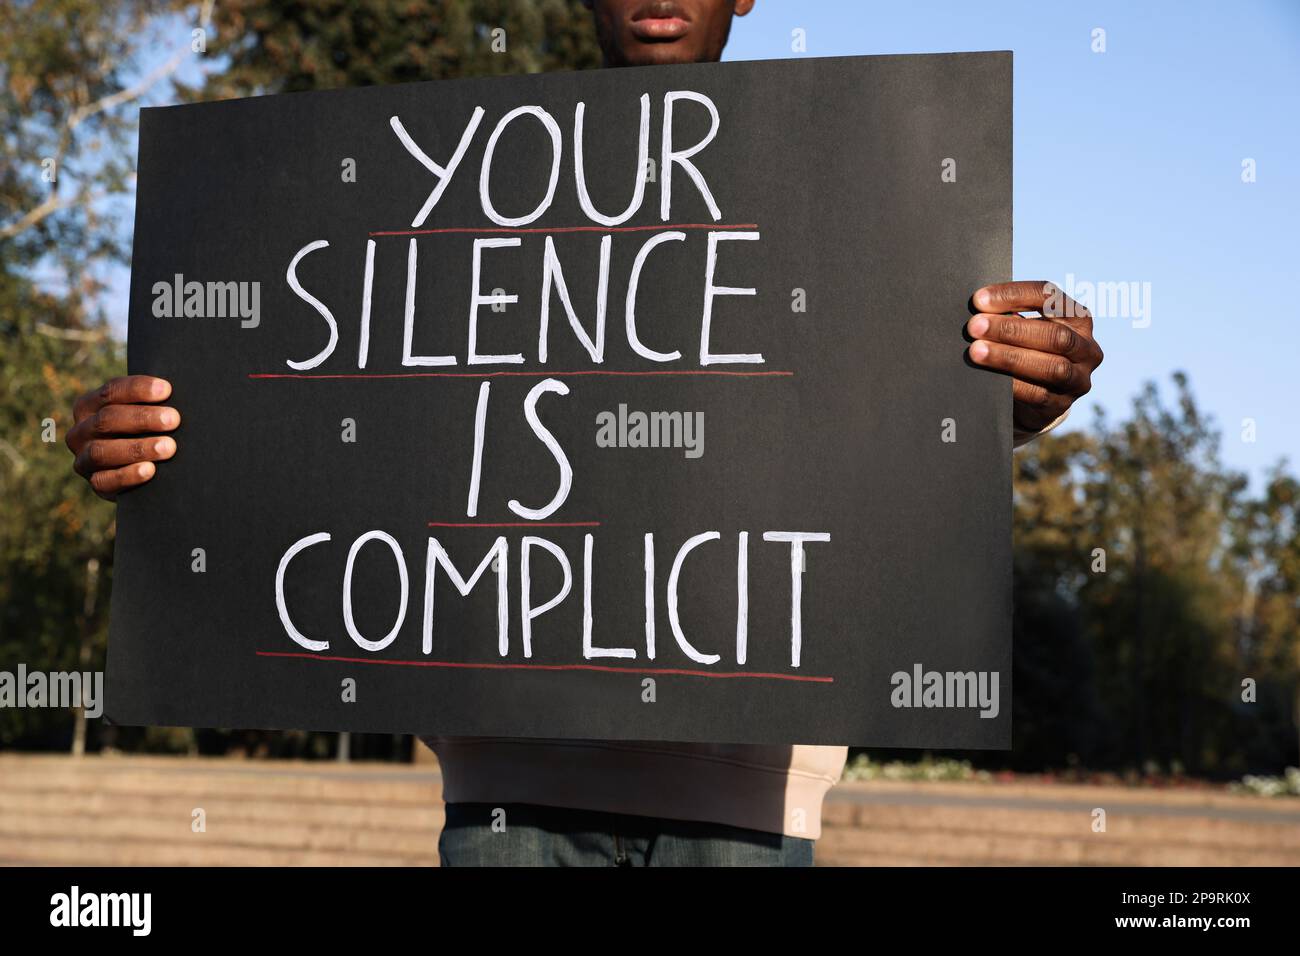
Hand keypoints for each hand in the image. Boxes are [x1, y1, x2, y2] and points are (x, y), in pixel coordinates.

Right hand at [67, 376, 178, 499]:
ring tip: (169, 447)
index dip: (138, 389)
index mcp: (89, 406)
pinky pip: (105, 481)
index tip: (166, 390)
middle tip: (173, 419)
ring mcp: (84, 459)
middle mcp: (81, 431)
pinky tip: (150, 470)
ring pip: (102, 451)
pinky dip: (128, 475)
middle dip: (142, 418)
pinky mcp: (96, 484)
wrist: (141, 473)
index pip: (110, 392)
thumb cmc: (146, 432)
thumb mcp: (142, 414)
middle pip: (107, 419)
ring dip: (137, 448)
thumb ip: (152, 403)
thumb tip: (170, 392)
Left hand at [966, 280, 1103, 434]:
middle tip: (974, 326)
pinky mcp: (1061, 405)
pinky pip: (1038, 395)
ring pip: (1051, 367)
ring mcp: (1078, 379)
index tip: (979, 299)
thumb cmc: (1026, 349)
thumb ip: (1011, 314)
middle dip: (1010, 329)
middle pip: (1054, 335)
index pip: (1050, 298)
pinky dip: (1012, 384)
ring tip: (976, 351)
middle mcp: (1086, 348)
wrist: (1035, 396)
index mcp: (1078, 319)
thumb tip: (980, 308)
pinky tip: (989, 377)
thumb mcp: (1026, 327)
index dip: (1014, 295)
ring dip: (1009, 357)